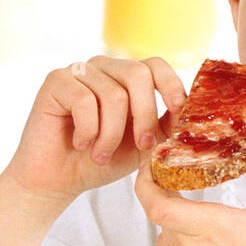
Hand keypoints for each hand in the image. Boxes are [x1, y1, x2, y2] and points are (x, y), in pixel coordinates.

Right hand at [0, 55, 187, 215]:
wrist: (56, 181)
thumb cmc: (98, 162)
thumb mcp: (141, 145)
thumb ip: (164, 125)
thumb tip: (189, 112)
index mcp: (126, 79)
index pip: (155, 65)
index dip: (171, 85)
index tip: (176, 111)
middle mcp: (104, 68)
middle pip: (138, 75)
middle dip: (145, 115)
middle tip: (140, 146)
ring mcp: (79, 72)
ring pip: (113, 94)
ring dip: (111, 134)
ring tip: (100, 155)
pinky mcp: (56, 81)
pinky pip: (84, 100)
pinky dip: (87, 130)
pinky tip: (79, 143)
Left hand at [135, 115, 245, 245]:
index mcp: (212, 229)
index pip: (157, 205)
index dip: (145, 182)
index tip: (152, 163)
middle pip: (161, 213)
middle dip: (169, 193)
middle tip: (181, 177)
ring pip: (163, 232)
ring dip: (176, 220)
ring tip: (207, 216)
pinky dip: (178, 241)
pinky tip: (207, 242)